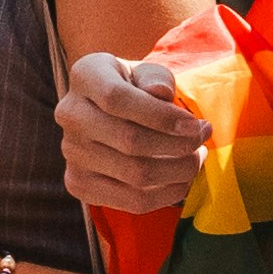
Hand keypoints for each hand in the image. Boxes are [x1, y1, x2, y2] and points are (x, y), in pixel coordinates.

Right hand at [62, 48, 204, 217]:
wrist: (107, 110)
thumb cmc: (136, 86)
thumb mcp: (147, 72)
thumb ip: (156, 77)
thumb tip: (161, 93)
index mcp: (85, 76)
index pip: (117, 99)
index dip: (162, 116)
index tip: (196, 125)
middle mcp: (69, 114)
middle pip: (130, 141)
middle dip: (179, 145)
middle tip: (203, 138)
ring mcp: (70, 153)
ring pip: (135, 175)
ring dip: (179, 171)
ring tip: (198, 157)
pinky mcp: (78, 184)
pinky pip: (132, 201)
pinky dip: (167, 194)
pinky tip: (182, 179)